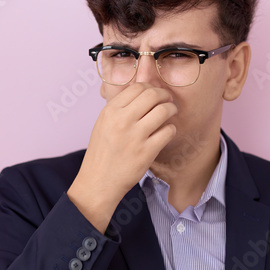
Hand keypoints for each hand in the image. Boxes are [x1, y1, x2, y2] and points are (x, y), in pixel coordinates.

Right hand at [67, 83, 177, 232]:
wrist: (98, 181)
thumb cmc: (102, 153)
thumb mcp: (104, 124)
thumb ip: (120, 108)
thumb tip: (142, 93)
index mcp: (110, 111)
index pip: (137, 87)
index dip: (151, 88)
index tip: (156, 94)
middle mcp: (122, 120)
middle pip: (153, 94)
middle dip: (165, 96)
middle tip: (168, 102)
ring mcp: (135, 136)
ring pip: (164, 110)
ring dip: (171, 110)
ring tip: (170, 115)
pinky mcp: (146, 152)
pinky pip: (168, 131)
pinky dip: (171, 130)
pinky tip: (166, 133)